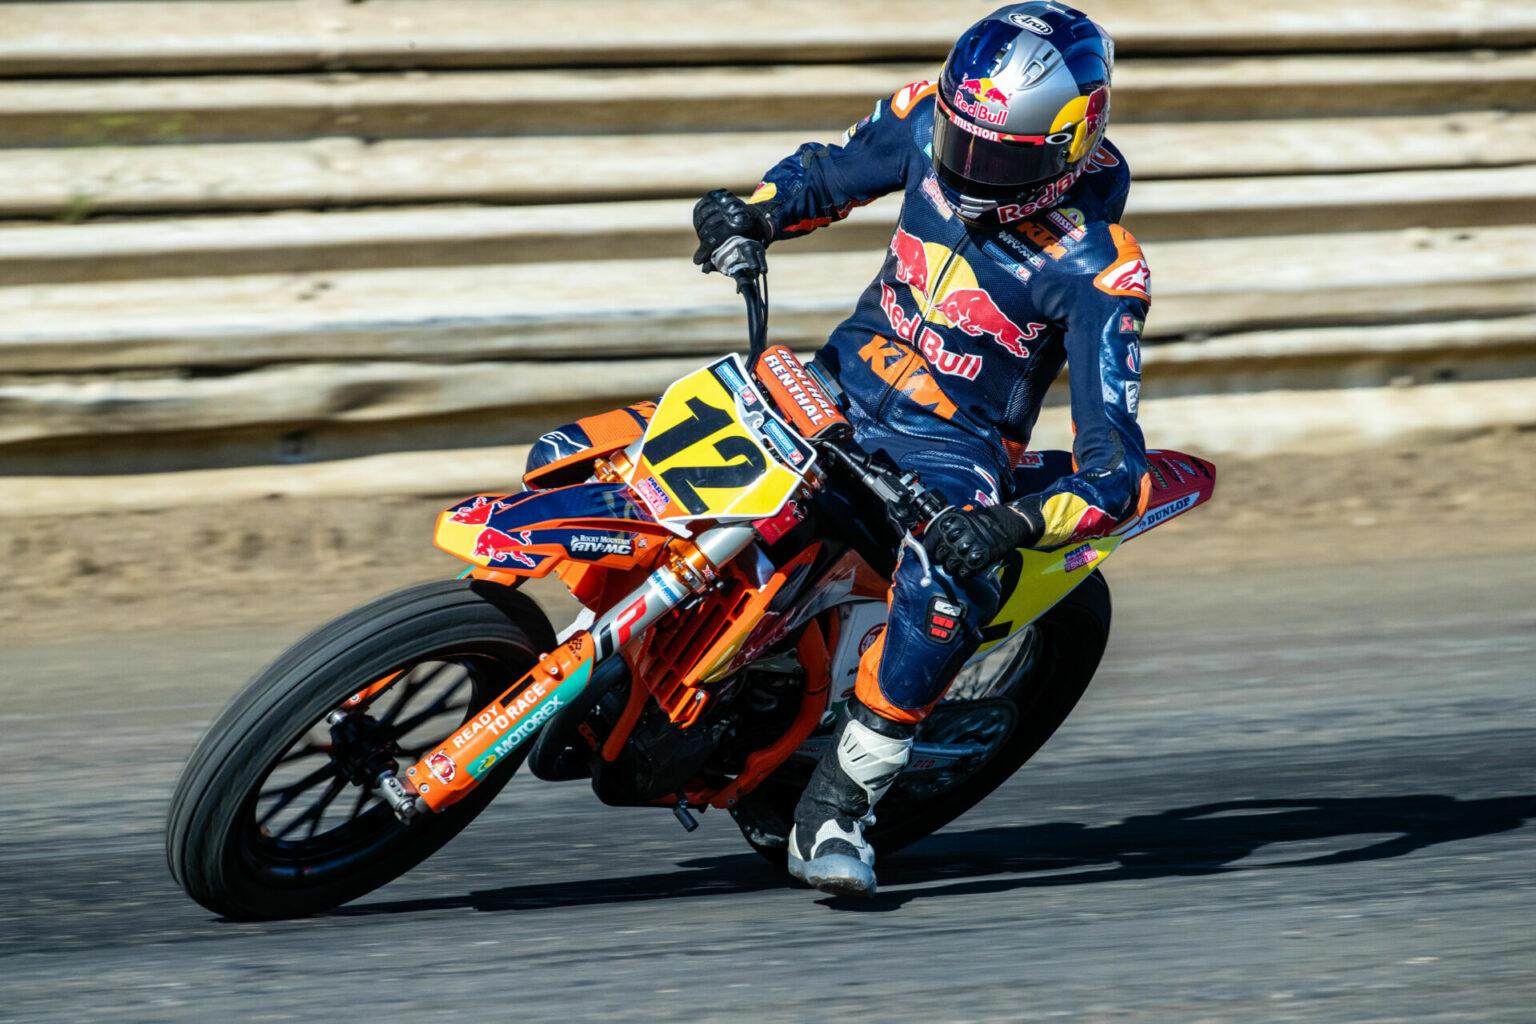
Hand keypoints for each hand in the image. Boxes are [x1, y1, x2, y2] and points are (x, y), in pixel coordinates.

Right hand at [692, 188, 772, 270]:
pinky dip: (699, 217)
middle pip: (706, 230)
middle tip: (703, 251)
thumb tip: (704, 270)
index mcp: (740, 223)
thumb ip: (723, 261)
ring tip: (703, 237)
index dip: (704, 251)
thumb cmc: (751, 237)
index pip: (713, 239)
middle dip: (703, 242)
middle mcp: (731, 209)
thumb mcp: (743, 251)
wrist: (757, 216)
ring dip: (700, 230)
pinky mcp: (716, 194)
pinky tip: (702, 224)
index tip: (698, 260)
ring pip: (701, 218)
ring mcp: (723, 200)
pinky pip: (700, 208)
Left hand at [925, 503, 1042, 577]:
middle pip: (939, 556)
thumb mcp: (962, 518)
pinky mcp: (977, 561)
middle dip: (943, 559)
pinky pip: (964, 573)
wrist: (1008, 523)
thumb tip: (931, 544)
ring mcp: (966, 549)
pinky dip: (965, 572)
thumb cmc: (984, 521)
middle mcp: (955, 536)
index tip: (932, 552)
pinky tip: (969, 567)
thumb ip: (947, 530)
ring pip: (950, 566)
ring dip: (954, 567)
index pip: (929, 544)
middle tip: (950, 556)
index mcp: (948, 524)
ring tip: (961, 561)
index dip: (929, 550)